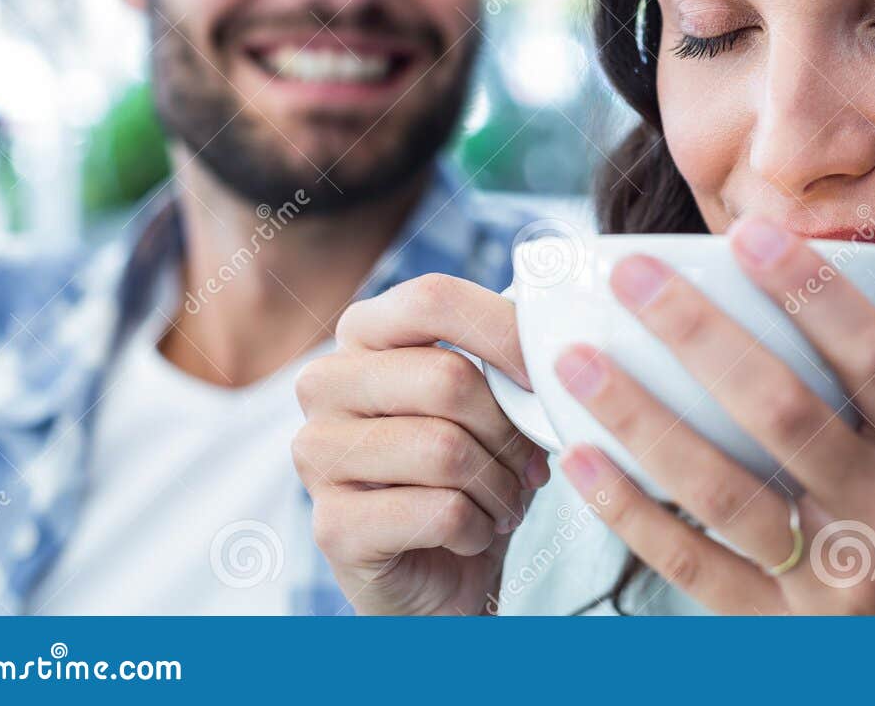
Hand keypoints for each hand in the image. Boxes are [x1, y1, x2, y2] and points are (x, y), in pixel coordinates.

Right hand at [293, 274, 550, 614]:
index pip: (433, 299)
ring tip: (502, 502)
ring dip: (499, 486)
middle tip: (528, 464)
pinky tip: (471, 535)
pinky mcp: (331, 525)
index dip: (503, 331)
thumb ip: (509, 359)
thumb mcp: (493, 401)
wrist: (439, 574)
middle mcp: (326, 383)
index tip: (545, 375)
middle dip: (510, 430)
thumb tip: (556, 340)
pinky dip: (478, 529)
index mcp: (362, 333)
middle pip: (447, 378)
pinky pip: (440, 512)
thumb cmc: (469, 472)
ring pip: (445, 449)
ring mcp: (317, 454)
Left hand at [551, 216, 874, 614]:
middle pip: (785, 408)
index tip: (748, 234)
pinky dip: (633, 512)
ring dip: (643, 417)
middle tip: (633, 275)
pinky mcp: (782, 632)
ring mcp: (834, 577)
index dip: (811, 291)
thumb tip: (789, 299)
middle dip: (700, 334)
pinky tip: (585, 460)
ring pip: (723, 488)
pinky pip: (694, 563)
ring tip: (580, 361)